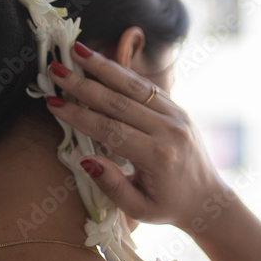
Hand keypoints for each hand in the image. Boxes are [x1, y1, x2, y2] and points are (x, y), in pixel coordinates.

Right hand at [45, 43, 226, 229]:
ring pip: (133, 86)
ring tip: (76, 51)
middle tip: (56, 68)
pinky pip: (146, 87)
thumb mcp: (139, 209)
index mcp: (158, 157)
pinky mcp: (177, 108)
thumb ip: (112, 185)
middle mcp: (168, 130)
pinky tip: (100, 61)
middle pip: (118, 101)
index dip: (79, 115)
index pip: (110, 130)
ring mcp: (176, 115)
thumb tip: (84, 160)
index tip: (53, 102)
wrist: (207, 199)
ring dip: (102, 66)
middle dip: (83, 84)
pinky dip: (122, 73)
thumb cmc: (168, 207)